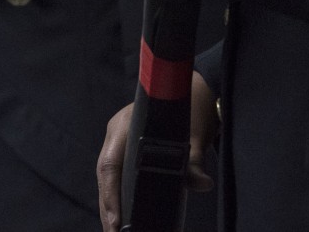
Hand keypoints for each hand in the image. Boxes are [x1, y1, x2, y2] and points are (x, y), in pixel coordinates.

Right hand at [97, 74, 219, 231]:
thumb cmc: (192, 108)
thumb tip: (203, 184)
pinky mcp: (127, 148)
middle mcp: (117, 133)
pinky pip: (118, 174)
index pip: (110, 165)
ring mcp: (120, 140)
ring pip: (109, 178)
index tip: (116, 222)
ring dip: (111, 205)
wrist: (194, 89)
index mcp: (125, 125)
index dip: (110, 195)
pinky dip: (119, 195)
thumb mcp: (195, 134)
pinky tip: (124, 217)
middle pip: (106, 177)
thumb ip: (194, 161)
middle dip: (108, 209)